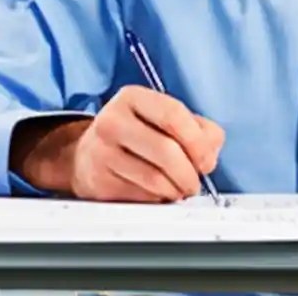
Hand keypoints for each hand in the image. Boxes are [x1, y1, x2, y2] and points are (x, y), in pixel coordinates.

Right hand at [69, 85, 224, 202]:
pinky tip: (157, 193)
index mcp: (132, 97)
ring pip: (155, 179)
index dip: (198, 142)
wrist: (87, 156)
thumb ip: (198, 129)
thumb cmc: (134, 136)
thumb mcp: (163, 120)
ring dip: (176, 190)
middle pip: (166, 150)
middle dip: (189, 173)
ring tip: (178, 189)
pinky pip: (140, 196)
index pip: (173, 114)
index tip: (207, 160)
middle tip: (194, 183)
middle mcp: (112, 121)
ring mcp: (101, 151)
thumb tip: (210, 152)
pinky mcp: (98, 181)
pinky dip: (157, 199)